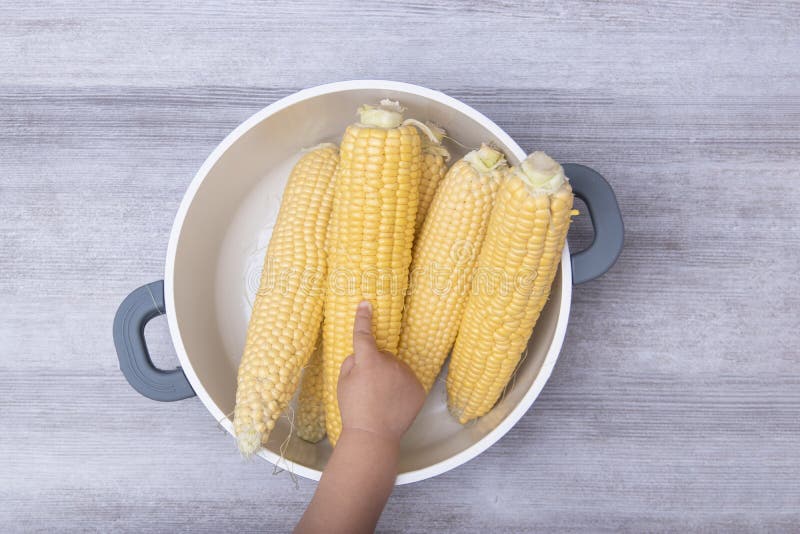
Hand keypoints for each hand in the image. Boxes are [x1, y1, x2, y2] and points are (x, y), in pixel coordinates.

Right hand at [337, 301, 425, 442]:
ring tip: (381, 399)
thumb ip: (352, 363)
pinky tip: (393, 404)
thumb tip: (361, 355)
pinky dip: (402, 389)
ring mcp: (407, 375)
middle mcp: (391, 363)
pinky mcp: (419, 388)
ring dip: (390, 377)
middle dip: (375, 366)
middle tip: (368, 389)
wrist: (374, 435)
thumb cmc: (354, 409)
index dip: (363, 317)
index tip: (366, 303)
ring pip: (396, 368)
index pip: (364, 334)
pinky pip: (408, 381)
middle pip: (382, 356)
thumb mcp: (343, 383)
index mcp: (369, 360)